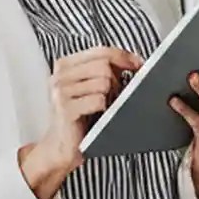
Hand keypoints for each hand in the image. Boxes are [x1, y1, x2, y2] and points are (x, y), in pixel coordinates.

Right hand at [36, 47, 143, 172]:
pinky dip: (105, 108)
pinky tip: (100, 115)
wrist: (59, 148)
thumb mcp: (92, 88)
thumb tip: (135, 62)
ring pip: (103, 81)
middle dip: (116, 80)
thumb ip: (107, 71)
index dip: (124, 56)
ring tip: (105, 107)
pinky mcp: (65, 109)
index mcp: (66, 65)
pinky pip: (98, 100)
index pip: (101, 51)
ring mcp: (61, 92)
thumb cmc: (80, 117)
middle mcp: (60, 76)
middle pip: (104, 65)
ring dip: (111, 96)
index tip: (138, 65)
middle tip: (115, 95)